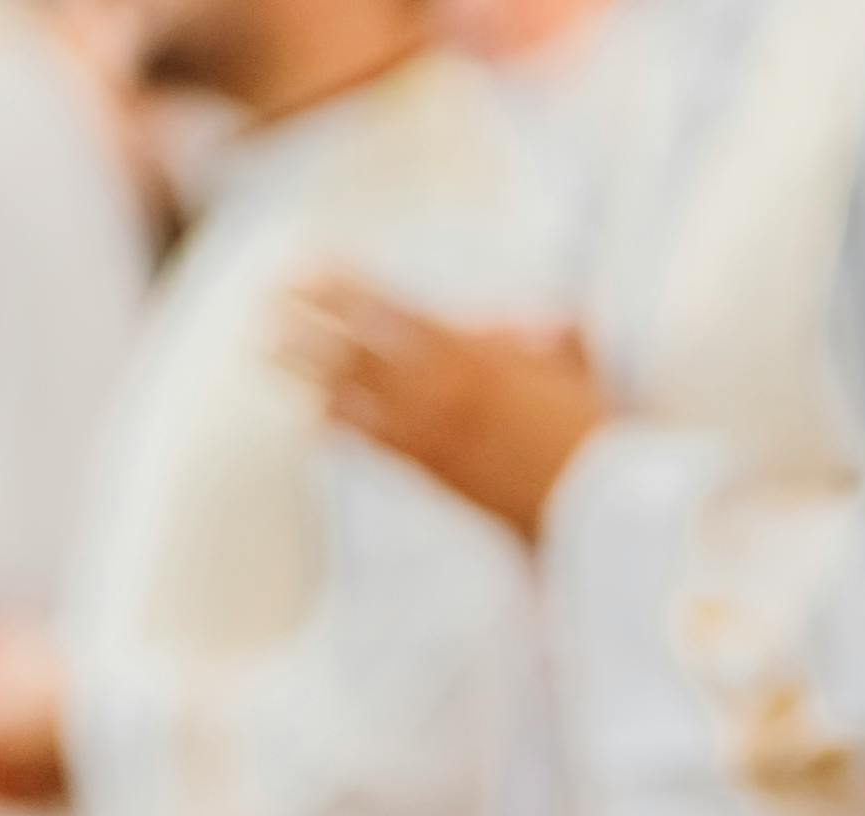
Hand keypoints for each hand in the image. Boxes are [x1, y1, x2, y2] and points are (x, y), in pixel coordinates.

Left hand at [279, 275, 608, 542]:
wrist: (598, 504)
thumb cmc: (597, 433)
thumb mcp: (578, 366)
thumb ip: (550, 337)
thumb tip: (541, 319)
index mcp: (475, 354)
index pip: (392, 310)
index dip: (346, 286)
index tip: (311, 264)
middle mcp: (443, 391)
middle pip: (359, 345)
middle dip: (310, 319)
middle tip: (267, 299)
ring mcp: (434, 433)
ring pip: (354, 392)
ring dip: (307, 367)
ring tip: (266, 347)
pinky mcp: (436, 472)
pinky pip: (374, 442)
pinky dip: (341, 424)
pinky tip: (313, 415)